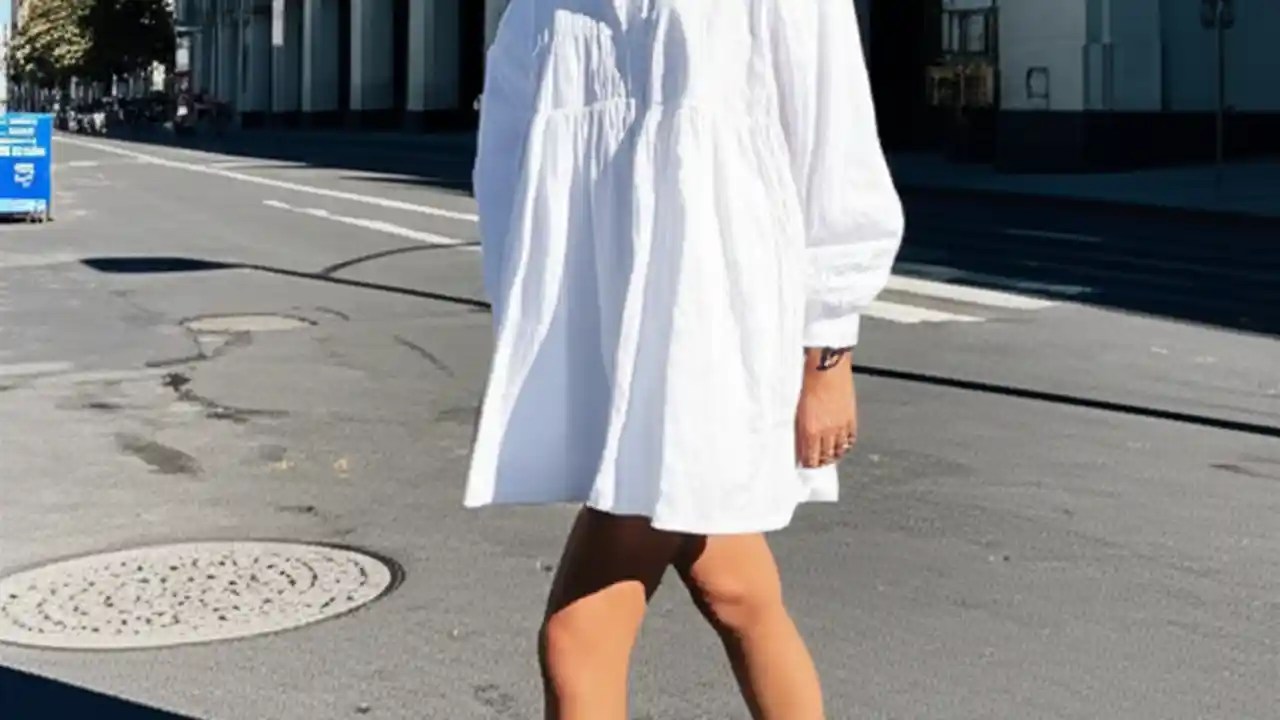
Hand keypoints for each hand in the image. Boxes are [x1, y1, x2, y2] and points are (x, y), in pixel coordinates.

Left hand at [795, 348, 857, 467]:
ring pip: (839, 450)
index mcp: (809, 430)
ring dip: (833, 456)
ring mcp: (840, 425)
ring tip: (829, 457)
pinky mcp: (851, 417)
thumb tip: (797, 439)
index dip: (807, 464)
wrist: (825, 364)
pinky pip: (850, 439)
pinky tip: (841, 445)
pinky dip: (846, 445)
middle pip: (825, 457)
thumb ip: (797, 426)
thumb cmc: (805, 380)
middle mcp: (826, 431)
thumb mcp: (795, 407)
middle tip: (816, 463)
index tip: (804, 465)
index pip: (810, 458)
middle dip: (819, 463)